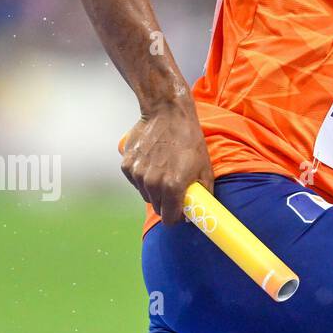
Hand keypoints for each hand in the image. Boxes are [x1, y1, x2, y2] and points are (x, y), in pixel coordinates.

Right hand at [120, 99, 213, 226]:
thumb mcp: (205, 166)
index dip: (176, 217)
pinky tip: (153, 161)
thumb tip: (201, 210)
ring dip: (155, 189)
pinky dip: (144, 177)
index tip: (180, 212)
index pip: (169, 219)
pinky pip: (136, 181)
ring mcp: (138, 174)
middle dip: (167, 203)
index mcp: (173, 186)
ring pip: (146, 195)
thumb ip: (203, 192)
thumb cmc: (189, 138)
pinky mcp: (127, 166)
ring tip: (165, 169)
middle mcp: (153, 183)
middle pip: (158, 208)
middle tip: (175, 188)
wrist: (167, 113)